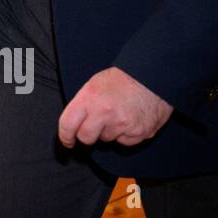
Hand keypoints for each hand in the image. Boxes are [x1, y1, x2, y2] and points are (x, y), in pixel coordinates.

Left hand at [58, 67, 172, 147]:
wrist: (153, 76)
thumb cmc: (123, 78)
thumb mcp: (94, 84)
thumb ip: (83, 104)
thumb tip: (73, 122)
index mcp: (89, 98)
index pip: (68, 125)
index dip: (65, 136)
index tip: (67, 140)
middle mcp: (104, 113)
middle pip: (86, 137)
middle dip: (88, 134)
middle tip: (96, 124)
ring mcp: (122, 124)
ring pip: (106, 139)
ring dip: (109, 131)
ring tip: (118, 113)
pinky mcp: (138, 133)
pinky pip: (124, 141)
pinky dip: (125, 134)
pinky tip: (130, 118)